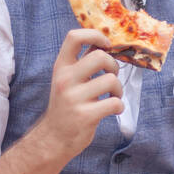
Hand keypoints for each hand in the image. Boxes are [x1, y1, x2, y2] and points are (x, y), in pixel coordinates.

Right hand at [35, 28, 123, 161]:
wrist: (54, 138)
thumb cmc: (66, 106)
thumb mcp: (67, 80)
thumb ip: (83, 63)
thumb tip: (104, 43)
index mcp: (61, 67)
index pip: (74, 37)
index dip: (95, 35)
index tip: (106, 44)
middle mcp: (65, 80)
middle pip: (100, 56)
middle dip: (114, 66)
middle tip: (111, 77)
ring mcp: (74, 98)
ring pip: (111, 80)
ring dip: (119, 89)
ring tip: (113, 96)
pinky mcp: (85, 116)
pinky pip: (115, 103)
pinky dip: (119, 106)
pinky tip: (113, 109)